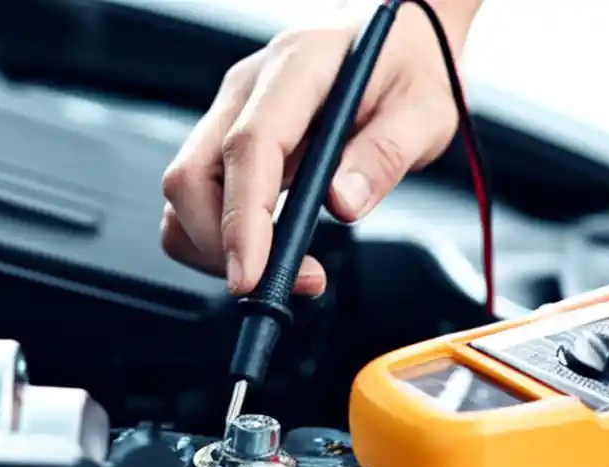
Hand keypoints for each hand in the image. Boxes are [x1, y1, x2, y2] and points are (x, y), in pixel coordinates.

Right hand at [160, 1, 479, 296]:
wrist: (396, 40)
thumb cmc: (408, 67)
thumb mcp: (425, 111)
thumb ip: (384, 156)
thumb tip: (342, 204)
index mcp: (297, 66)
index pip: (247, 147)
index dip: (242, 218)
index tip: (251, 273)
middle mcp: (248, 88)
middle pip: (191, 175)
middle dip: (219, 244)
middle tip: (277, 284)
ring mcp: (229, 114)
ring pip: (183, 193)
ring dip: (214, 246)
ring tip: (277, 273)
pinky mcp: (225, 141)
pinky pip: (197, 197)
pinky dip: (217, 235)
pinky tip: (262, 249)